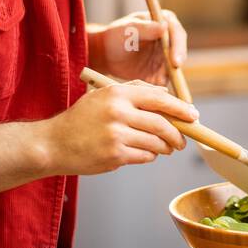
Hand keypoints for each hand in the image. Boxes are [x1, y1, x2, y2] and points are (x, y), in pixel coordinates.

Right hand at [43, 80, 198, 174]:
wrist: (54, 144)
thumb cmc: (82, 119)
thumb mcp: (104, 95)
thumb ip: (135, 90)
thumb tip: (166, 94)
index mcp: (117, 93)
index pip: (159, 99)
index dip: (180, 109)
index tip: (194, 116)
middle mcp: (118, 112)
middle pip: (162, 124)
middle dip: (177, 134)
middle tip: (183, 141)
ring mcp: (116, 135)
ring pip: (156, 143)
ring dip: (165, 147)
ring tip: (165, 148)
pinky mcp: (114, 155)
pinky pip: (144, 157)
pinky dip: (150, 157)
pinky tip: (145, 154)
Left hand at [88, 10, 187, 83]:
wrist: (106, 53)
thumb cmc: (116, 35)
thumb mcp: (128, 29)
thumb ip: (145, 28)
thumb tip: (164, 26)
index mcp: (165, 23)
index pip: (177, 34)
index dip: (178, 48)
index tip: (175, 62)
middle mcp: (170, 40)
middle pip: (179, 54)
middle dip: (175, 68)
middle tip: (167, 78)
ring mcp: (167, 57)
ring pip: (173, 70)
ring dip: (167, 80)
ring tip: (156, 87)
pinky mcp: (161, 72)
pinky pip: (164, 81)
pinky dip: (160, 88)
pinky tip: (153, 95)